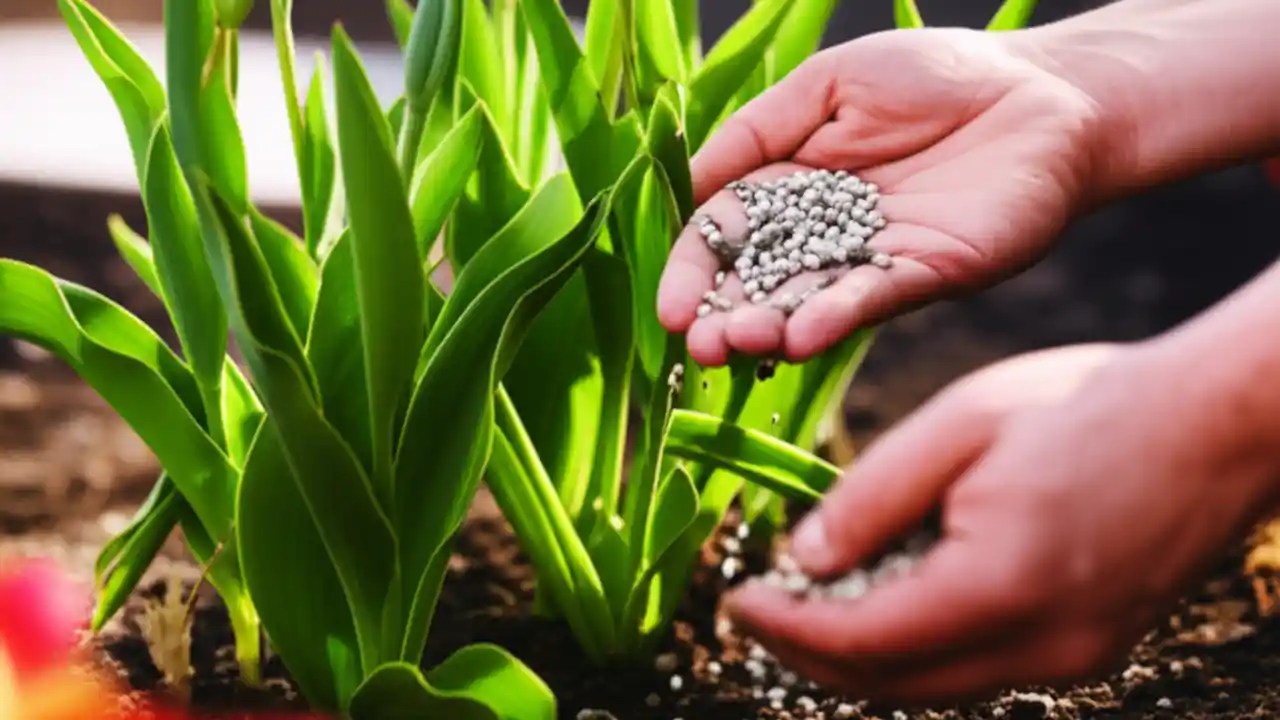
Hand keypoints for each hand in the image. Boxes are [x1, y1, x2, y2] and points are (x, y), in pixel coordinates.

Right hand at [658, 28, 1107, 365]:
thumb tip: (689, 188)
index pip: (724, 236)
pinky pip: (875, 298)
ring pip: (811, 300)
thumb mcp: (829, 83)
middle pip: (760, 282)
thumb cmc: (937, 74)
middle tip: (699, 348)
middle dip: (726, 318)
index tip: (670, 309)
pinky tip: (802, 336)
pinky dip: (838, 316)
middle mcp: (824, 233)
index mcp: (790, 185)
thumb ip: (759, 132)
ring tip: (740, 346)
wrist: (1047, 89)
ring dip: (772, 327)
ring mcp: (874, 258)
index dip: (694, 272)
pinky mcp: (928, 272)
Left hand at [725, 342, 1279, 703]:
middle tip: (759, 610)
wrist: (1212, 422)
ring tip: (809, 606)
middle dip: (809, 654)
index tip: (736, 596)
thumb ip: (874, 497)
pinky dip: (916, 649)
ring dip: (861, 658)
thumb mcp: (961, 425)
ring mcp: (1073, 658)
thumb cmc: (1087, 404)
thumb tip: (806, 559)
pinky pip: (978, 670)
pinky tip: (887, 601)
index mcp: (1000, 587)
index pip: (861, 643)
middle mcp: (1039, 647)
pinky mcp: (1089, 648)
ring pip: (932, 687)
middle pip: (891, 686)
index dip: (785, 626)